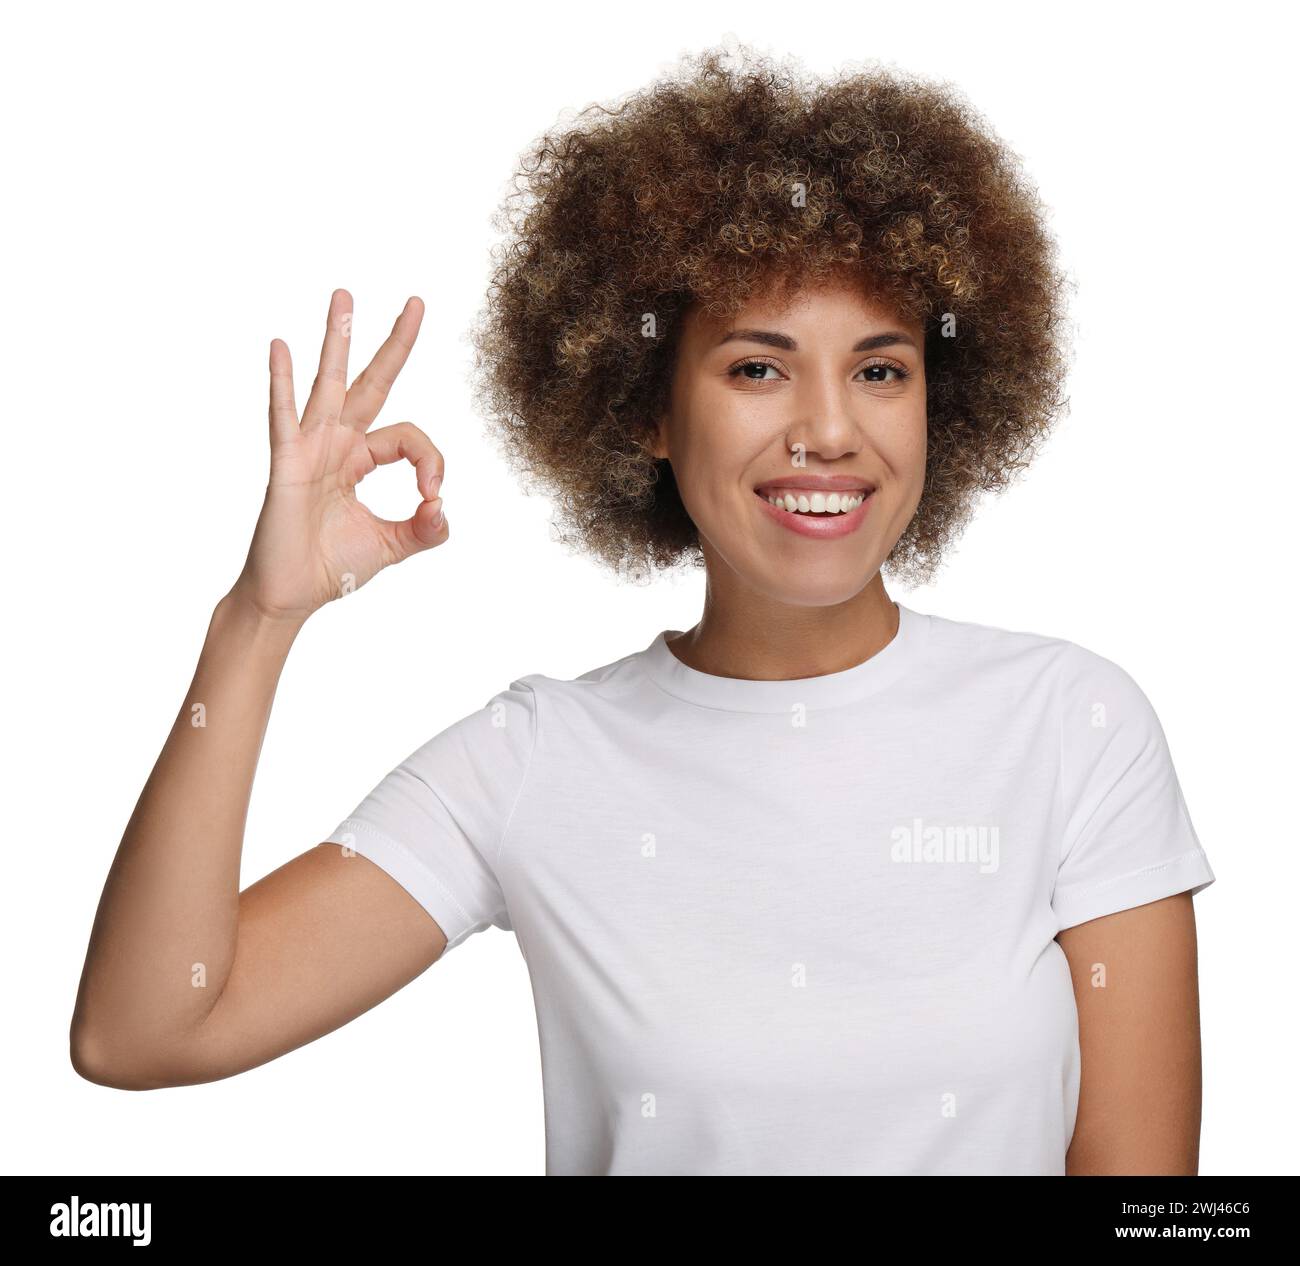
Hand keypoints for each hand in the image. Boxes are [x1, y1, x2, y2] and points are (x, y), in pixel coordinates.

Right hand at [229, 289, 446, 623]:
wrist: (290, 596)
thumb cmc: (331, 567)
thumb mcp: (393, 546)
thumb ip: (425, 529)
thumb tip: (444, 510)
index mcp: (360, 459)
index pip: (409, 436)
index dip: (431, 461)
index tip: (432, 498)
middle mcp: (336, 444)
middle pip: (372, 383)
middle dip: (394, 343)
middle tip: (417, 302)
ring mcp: (309, 449)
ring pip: (329, 385)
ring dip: (337, 340)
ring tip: (345, 296)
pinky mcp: (285, 465)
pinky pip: (284, 418)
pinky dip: (283, 383)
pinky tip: (282, 347)